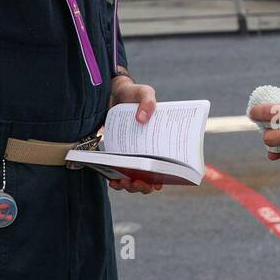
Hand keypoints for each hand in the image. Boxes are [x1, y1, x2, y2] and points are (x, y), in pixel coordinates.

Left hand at [106, 76, 162, 194]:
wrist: (113, 94)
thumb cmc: (133, 94)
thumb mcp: (143, 92)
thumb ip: (147, 101)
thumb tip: (141, 119)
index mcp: (160, 140)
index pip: (167, 164)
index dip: (165, 177)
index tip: (159, 182)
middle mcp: (147, 152)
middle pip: (150, 177)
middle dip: (145, 186)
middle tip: (139, 182)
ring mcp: (132, 156)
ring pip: (135, 179)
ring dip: (130, 186)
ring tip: (123, 182)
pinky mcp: (118, 156)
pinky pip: (119, 174)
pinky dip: (117, 181)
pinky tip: (112, 180)